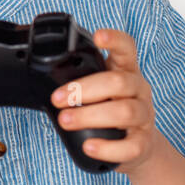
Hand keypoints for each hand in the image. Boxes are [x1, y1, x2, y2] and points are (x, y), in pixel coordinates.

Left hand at [50, 27, 160, 175]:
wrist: (139, 145)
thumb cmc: (112, 110)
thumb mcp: (102, 90)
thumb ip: (82, 81)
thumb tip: (40, 80)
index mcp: (127, 71)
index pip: (127, 48)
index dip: (115, 39)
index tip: (98, 36)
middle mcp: (139, 90)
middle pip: (119, 82)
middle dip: (84, 89)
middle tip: (57, 98)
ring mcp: (144, 116)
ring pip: (125, 112)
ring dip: (90, 116)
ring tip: (65, 120)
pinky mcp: (143, 143)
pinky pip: (130, 146)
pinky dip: (107, 148)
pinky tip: (88, 146)